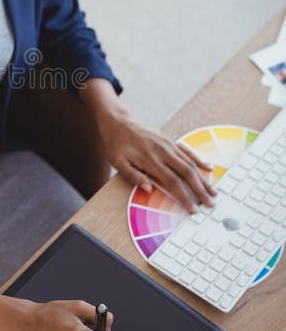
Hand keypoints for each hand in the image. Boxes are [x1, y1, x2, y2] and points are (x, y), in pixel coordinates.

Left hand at [99, 107, 216, 213]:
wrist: (118, 122)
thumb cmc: (116, 144)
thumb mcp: (118, 163)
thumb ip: (133, 176)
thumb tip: (149, 189)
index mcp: (150, 159)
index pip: (173, 181)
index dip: (185, 196)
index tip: (193, 209)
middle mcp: (163, 151)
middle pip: (187, 173)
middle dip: (200, 190)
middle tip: (210, 204)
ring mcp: (168, 144)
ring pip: (191, 163)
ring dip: (203, 179)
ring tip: (213, 192)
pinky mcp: (169, 140)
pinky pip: (188, 151)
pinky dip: (199, 160)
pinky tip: (209, 169)